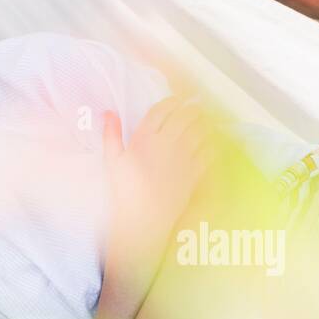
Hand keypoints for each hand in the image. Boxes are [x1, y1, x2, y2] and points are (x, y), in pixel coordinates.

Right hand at [102, 96, 212, 229]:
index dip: (171, 102)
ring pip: (199, 131)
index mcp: (144, 137)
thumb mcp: (112, 160)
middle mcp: (166, 142)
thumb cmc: (125, 190)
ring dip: (202, 123)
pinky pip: (207, 152)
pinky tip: (208, 144)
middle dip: (191, 109)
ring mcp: (182, 157)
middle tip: (194, 108)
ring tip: (203, 121)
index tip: (176, 101)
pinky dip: (210, 145)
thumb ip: (111, 134)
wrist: (144, 218)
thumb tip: (108, 113)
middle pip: (184, 116)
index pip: (161, 110)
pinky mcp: (194, 172)